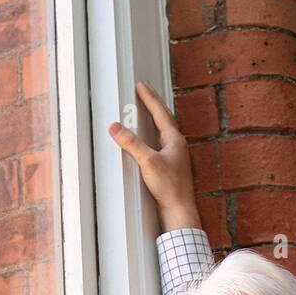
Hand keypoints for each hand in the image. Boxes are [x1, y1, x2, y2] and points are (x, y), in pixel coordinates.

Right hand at [108, 80, 202, 231]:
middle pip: (165, 116)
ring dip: (156, 115)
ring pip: (165, 128)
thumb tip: (116, 127)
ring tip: (149, 106)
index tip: (141, 85)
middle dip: (154, 101)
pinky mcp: (171, 165)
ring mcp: (175, 154)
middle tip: (145, 89)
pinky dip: (156, 131)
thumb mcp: (147, 162)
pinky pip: (162, 140)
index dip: (149, 98)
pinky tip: (152, 136)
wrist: (179, 209)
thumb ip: (131, 143)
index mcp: (174, 139)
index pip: (160, 112)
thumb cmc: (169, 188)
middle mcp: (177, 144)